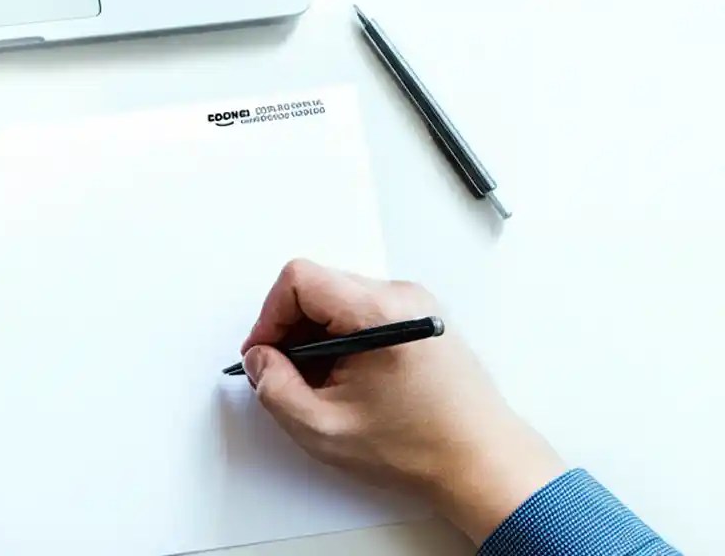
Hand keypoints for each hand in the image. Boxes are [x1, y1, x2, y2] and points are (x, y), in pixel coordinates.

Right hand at [241, 260, 563, 542]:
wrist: (483, 462)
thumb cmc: (418, 448)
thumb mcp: (324, 428)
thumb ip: (275, 388)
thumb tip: (259, 360)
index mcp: (379, 313)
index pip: (300, 279)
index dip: (270, 316)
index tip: (265, 354)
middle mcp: (401, 297)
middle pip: (319, 287)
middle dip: (291, 330)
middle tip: (287, 375)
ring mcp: (415, 305)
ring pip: (338, 300)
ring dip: (316, 337)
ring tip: (322, 384)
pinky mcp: (420, 319)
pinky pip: (363, 312)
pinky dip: (342, 341)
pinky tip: (347, 380)